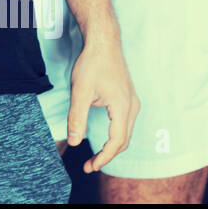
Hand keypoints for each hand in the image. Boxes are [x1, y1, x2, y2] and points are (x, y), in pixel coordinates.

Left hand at [67, 33, 138, 172]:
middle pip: (124, 140)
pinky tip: (103, 139)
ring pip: (126, 133)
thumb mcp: (80, 91)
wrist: (104, 42)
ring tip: (95, 157)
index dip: (104, 157)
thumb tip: (74, 142)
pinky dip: (115, 136)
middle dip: (107, 156)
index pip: (117, 141)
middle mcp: (132, 106)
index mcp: (123, 106)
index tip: (91, 166)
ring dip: (112, 147)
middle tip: (89, 166)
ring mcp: (132, 102)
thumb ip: (77, 118)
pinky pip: (125, 124)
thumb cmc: (92, 63)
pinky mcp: (128, 98)